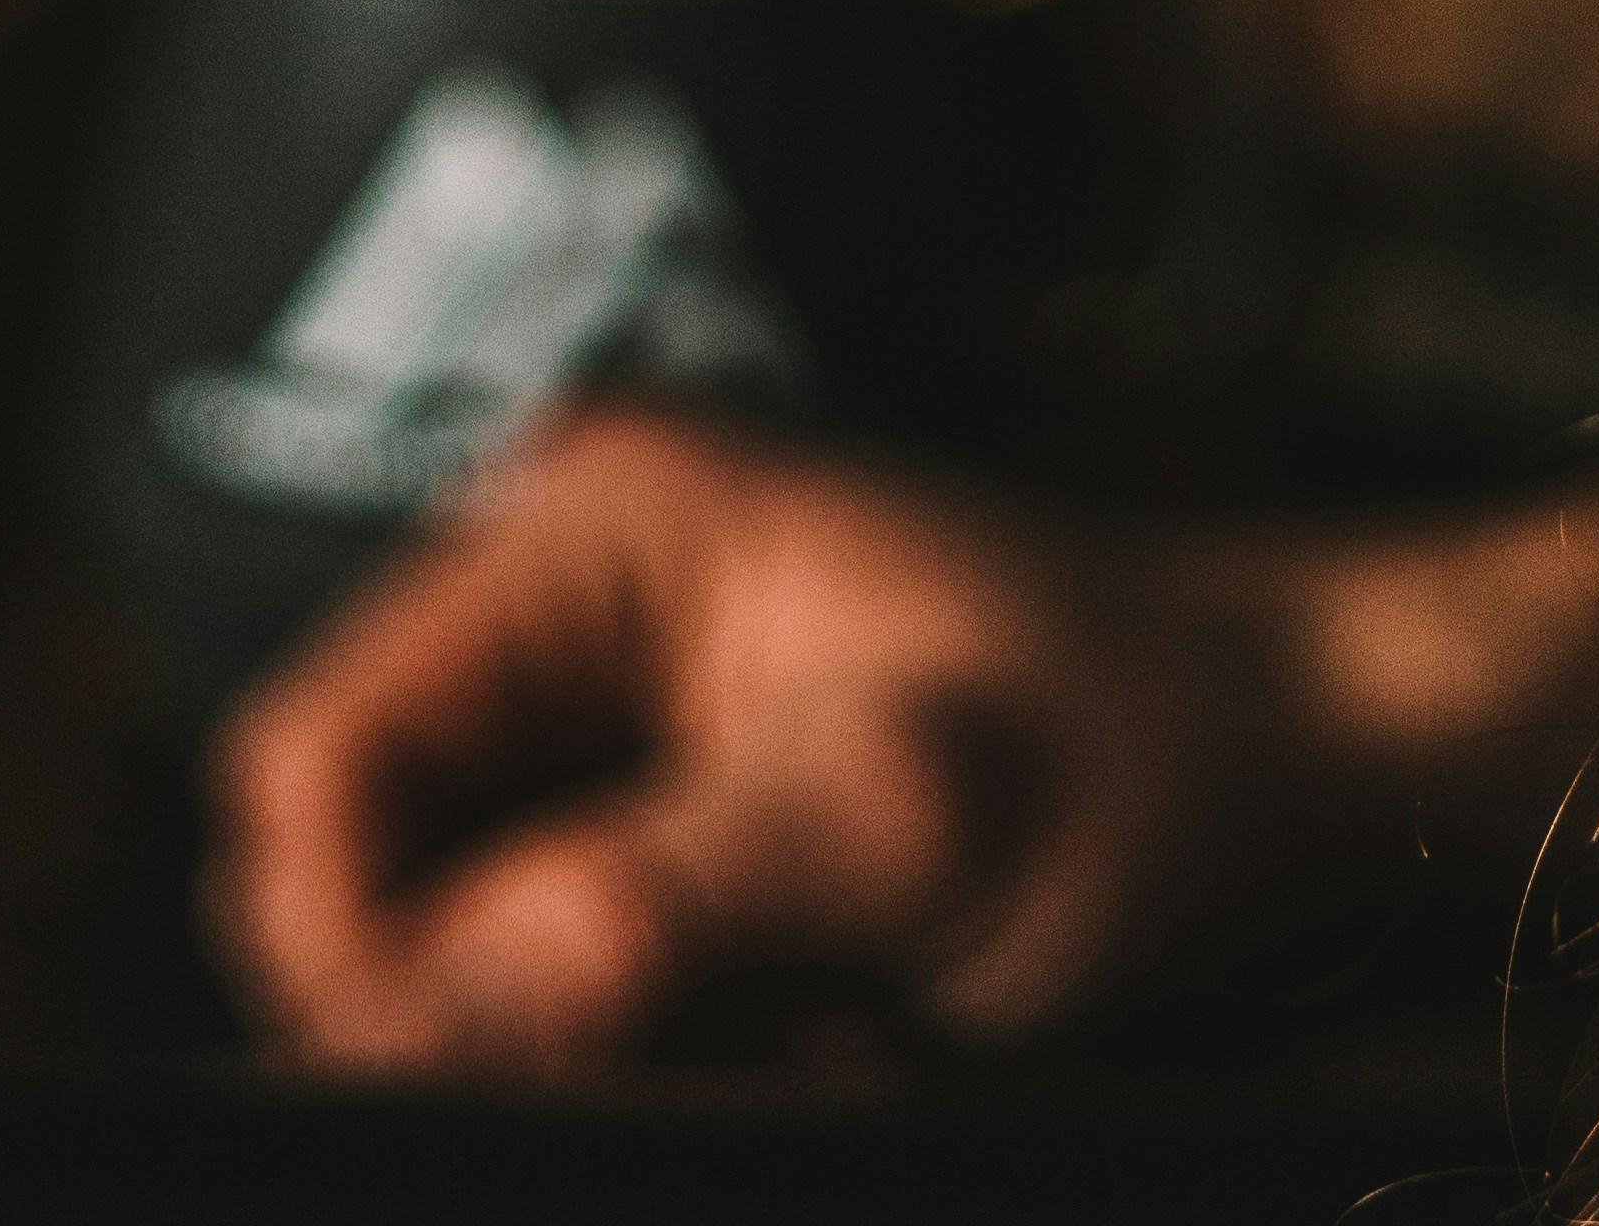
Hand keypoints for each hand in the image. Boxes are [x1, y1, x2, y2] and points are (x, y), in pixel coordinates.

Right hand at [204, 404, 1330, 1081]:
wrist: (1282, 757)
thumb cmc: (1130, 751)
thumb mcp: (898, 829)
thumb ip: (649, 907)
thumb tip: (425, 1016)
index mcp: (589, 526)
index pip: (317, 758)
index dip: (341, 944)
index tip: (448, 1070)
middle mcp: (564, 592)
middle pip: (351, 849)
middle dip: (443, 997)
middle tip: (622, 1072)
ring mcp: (606, 700)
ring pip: (437, 927)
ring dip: (532, 1027)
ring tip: (728, 1048)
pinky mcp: (655, 806)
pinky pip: (540, 959)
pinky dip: (606, 1034)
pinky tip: (749, 1046)